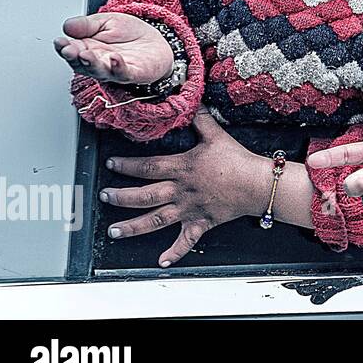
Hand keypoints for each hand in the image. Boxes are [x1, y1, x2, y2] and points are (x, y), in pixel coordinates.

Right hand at [55, 12, 173, 85]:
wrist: (156, 43)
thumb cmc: (129, 34)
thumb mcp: (107, 22)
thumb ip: (87, 24)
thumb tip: (67, 25)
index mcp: (87, 48)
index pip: (70, 50)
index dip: (63, 47)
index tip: (59, 41)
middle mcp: (97, 62)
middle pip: (81, 63)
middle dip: (73, 57)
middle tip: (69, 50)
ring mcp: (113, 70)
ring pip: (99, 71)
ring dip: (91, 64)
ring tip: (86, 55)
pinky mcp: (132, 74)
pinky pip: (123, 73)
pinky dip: (118, 67)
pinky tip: (114, 58)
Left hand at [100, 109, 266, 266]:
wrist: (257, 183)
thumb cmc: (237, 160)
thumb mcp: (216, 135)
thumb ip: (200, 119)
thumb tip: (190, 100)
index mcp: (182, 168)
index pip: (148, 166)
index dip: (127, 165)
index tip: (111, 164)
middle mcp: (181, 191)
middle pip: (144, 195)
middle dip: (121, 197)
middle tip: (105, 197)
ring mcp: (189, 209)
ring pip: (156, 220)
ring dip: (134, 227)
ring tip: (115, 231)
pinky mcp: (201, 223)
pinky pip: (186, 240)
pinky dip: (174, 252)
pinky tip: (161, 261)